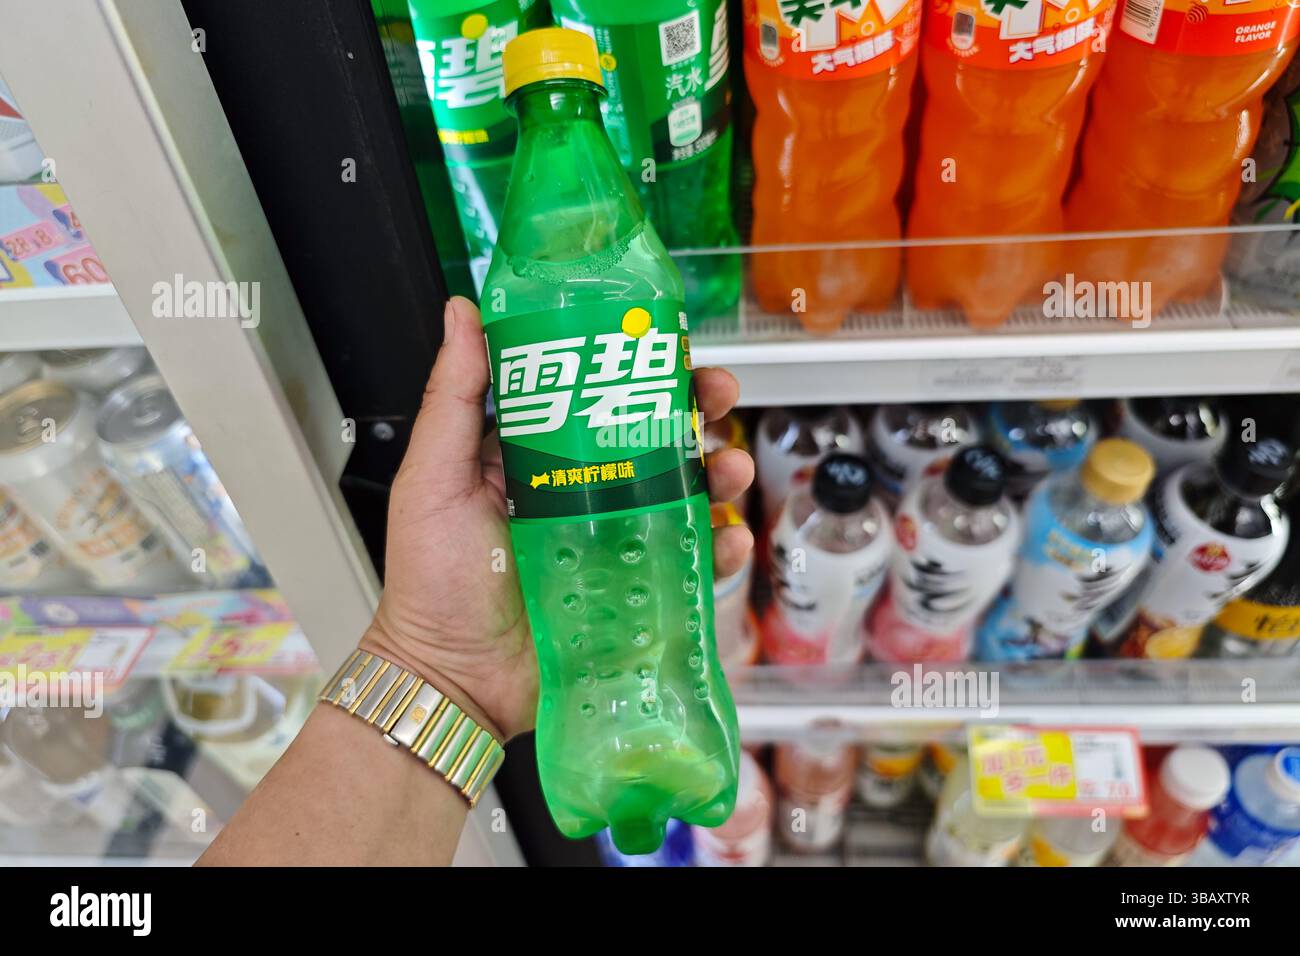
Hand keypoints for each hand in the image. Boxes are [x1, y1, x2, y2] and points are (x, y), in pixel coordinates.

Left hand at [364, 296, 753, 740]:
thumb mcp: (432, 478)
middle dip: (697, 409)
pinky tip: (726, 539)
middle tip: (716, 396)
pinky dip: (718, 548)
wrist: (452, 679)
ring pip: (684, 492)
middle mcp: (584, 490)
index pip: (599, 392)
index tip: (668, 342)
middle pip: (655, 435)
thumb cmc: (433, 580)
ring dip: (720, 470)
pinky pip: (689, 562)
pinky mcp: (636, 588)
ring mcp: (615, 540)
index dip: (639, 364)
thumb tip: (462, 312)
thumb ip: (452, 396)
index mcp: (538, 455)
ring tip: (730, 467)